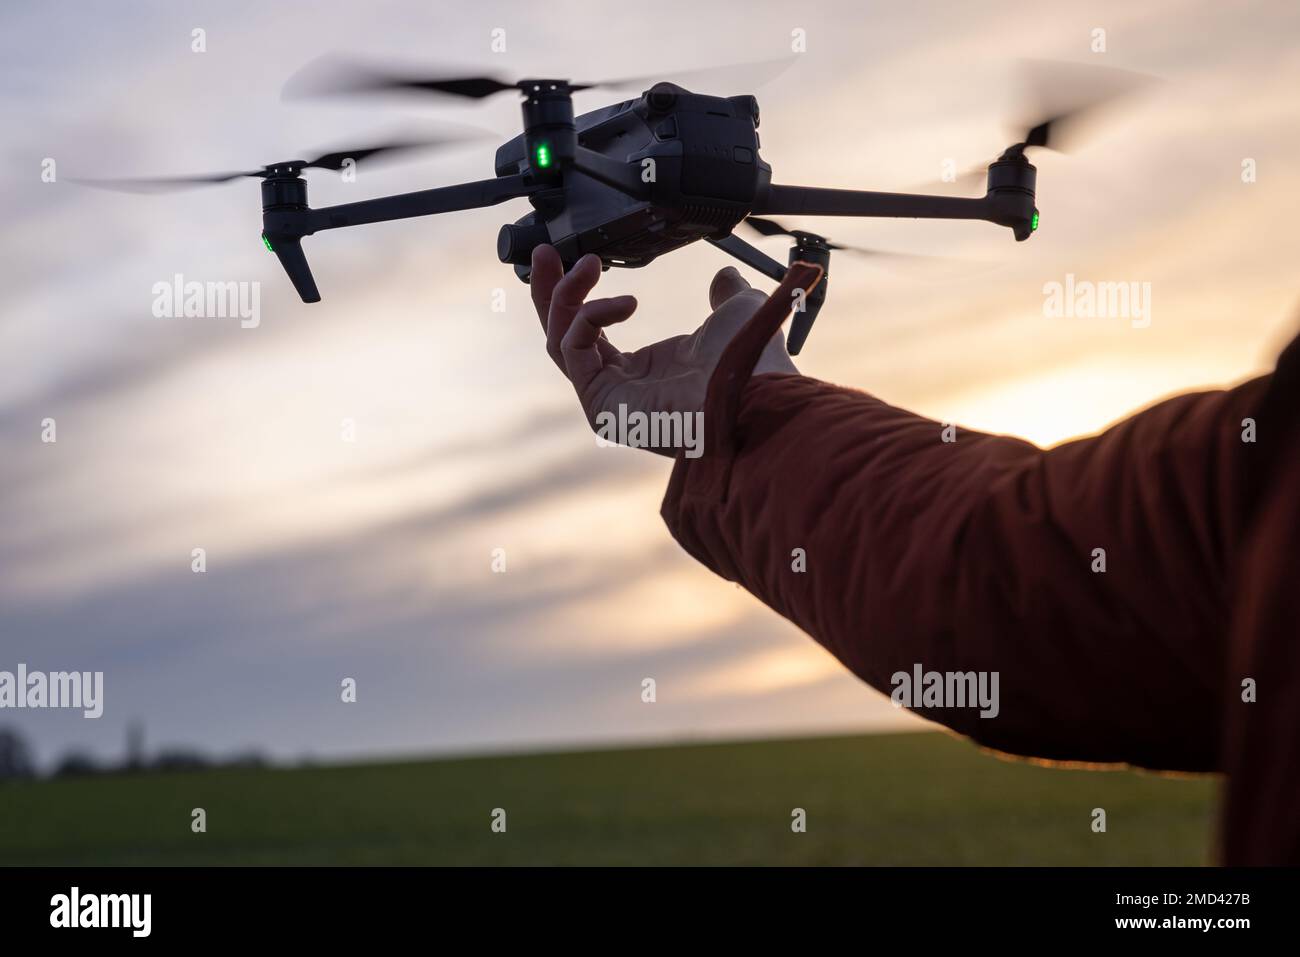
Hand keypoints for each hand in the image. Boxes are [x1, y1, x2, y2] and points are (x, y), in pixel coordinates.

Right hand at [530, 245, 797, 456]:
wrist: (753, 390)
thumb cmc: (751, 361)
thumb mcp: (737, 311)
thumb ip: (726, 293)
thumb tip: (726, 275)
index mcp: (644, 369)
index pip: (590, 330)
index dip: (578, 292)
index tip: (580, 259)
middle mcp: (620, 385)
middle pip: (563, 334)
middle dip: (552, 290)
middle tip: (545, 251)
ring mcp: (607, 397)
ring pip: (560, 339)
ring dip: (564, 294)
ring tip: (588, 263)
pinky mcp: (601, 403)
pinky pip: (574, 348)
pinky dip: (591, 315)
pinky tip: (626, 302)